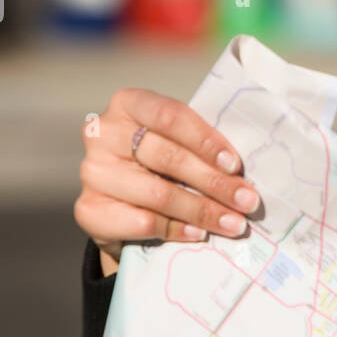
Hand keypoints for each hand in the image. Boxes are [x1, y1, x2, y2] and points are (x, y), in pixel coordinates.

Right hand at [73, 88, 260, 275]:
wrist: (123, 202)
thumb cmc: (160, 163)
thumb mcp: (177, 142)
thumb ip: (200, 146)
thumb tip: (242, 173)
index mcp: (128, 103)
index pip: (170, 116)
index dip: (206, 140)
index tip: (235, 164)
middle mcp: (102, 133)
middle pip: (168, 158)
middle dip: (215, 183)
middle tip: (247, 202)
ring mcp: (92, 172)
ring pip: (158, 193)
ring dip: (203, 211)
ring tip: (233, 223)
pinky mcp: (89, 210)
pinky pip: (142, 222)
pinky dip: (176, 229)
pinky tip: (199, 233)